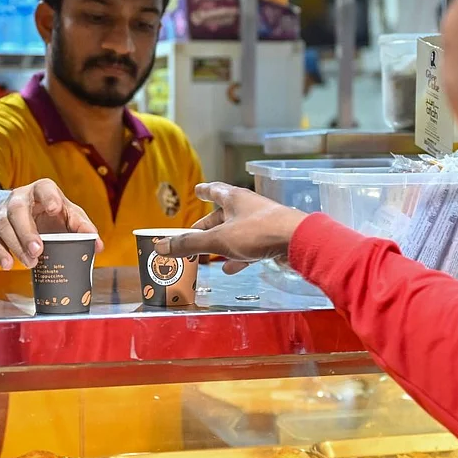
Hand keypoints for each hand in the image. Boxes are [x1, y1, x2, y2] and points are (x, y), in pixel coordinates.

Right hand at [0, 179, 100, 269]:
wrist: (19, 212)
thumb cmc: (50, 214)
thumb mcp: (68, 213)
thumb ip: (82, 226)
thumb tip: (97, 245)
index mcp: (41, 191)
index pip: (44, 189)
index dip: (49, 197)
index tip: (55, 208)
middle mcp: (19, 200)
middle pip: (18, 211)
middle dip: (28, 231)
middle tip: (39, 250)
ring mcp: (4, 215)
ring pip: (5, 228)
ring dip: (17, 246)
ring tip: (31, 262)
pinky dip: (1, 254)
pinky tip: (8, 265)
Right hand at [154, 183, 306, 273]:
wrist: (298, 241)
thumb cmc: (257, 232)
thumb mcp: (218, 240)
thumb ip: (190, 244)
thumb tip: (160, 245)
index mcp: (234, 198)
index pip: (214, 190)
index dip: (204, 191)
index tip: (197, 190)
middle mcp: (248, 207)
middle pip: (223, 215)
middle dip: (208, 226)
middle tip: (194, 234)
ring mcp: (261, 223)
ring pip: (235, 232)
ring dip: (221, 243)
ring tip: (208, 256)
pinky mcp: (272, 239)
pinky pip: (249, 247)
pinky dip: (237, 256)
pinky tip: (230, 268)